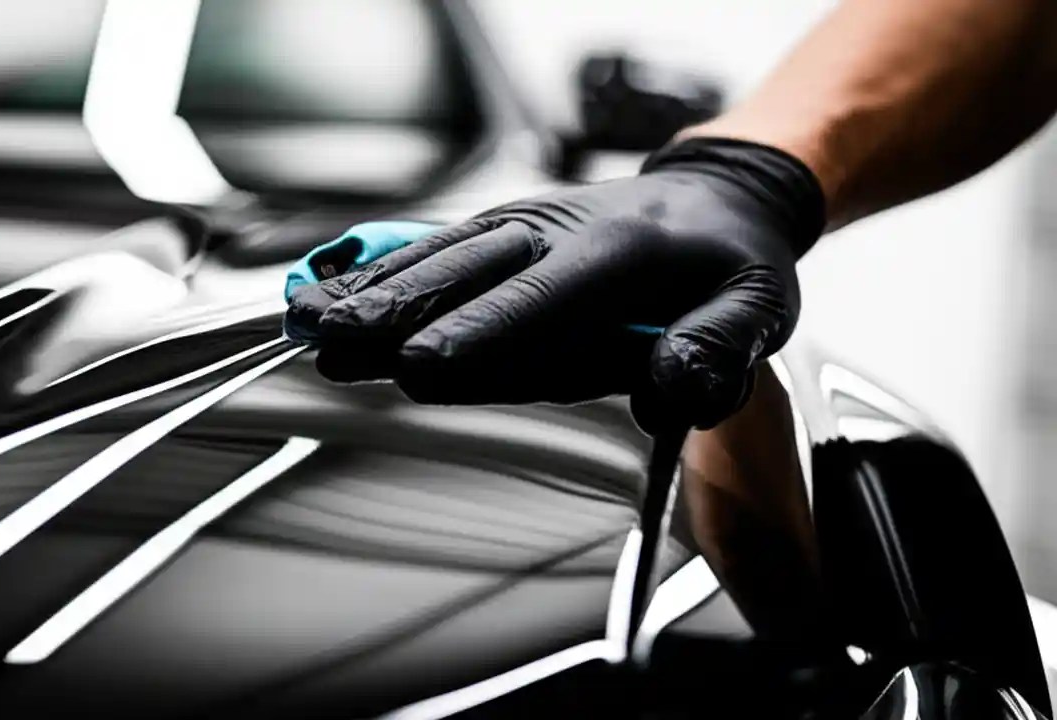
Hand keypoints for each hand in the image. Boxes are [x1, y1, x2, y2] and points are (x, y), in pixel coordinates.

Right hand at [285, 138, 823, 431]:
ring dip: (372, 287)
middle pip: (466, 269)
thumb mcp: (759, 306)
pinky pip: (434, 245)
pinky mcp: (499, 230)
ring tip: (310, 316)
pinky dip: (379, 266)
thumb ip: (720, 348)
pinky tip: (331, 285)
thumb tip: (673, 390)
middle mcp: (556, 231)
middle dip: (398, 307)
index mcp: (620, 253)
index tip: (421, 365)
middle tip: (335, 339)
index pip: (540, 299)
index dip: (479, 333)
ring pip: (438, 254)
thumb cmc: (729, 260)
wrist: (717, 196)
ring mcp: (521, 226)